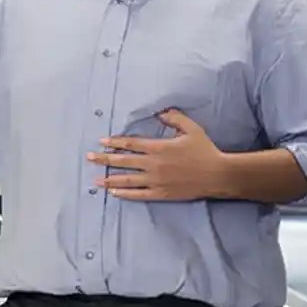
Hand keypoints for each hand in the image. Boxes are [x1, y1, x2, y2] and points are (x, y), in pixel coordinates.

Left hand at [86, 109, 232, 200]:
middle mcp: (153, 164)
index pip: (131, 144)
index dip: (115, 142)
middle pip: (123, 161)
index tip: (101, 141)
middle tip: (89, 158)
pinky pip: (139, 194)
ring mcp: (156, 180)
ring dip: (110, 179)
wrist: (217, 174)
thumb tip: (161, 112)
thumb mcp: (192, 129)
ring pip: (127, 180)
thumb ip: (175, 118)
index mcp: (158, 147)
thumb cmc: (205, 150)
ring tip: (95, 180)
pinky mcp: (161, 193)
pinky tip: (114, 193)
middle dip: (104, 159)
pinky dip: (125, 194)